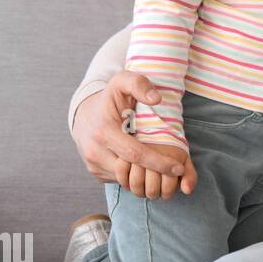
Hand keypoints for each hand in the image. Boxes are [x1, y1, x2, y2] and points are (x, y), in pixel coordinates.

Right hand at [72, 70, 197, 194]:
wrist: (83, 113)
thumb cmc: (109, 99)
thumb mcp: (122, 82)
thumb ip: (139, 84)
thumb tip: (156, 99)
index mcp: (104, 131)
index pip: (136, 154)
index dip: (159, 163)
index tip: (179, 168)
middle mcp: (95, 151)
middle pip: (132, 170)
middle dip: (155, 173)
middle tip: (176, 170)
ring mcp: (93, 163)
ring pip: (125, 178)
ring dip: (144, 175)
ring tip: (160, 166)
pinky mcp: (94, 171)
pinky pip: (118, 179)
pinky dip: (133, 175)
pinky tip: (143, 165)